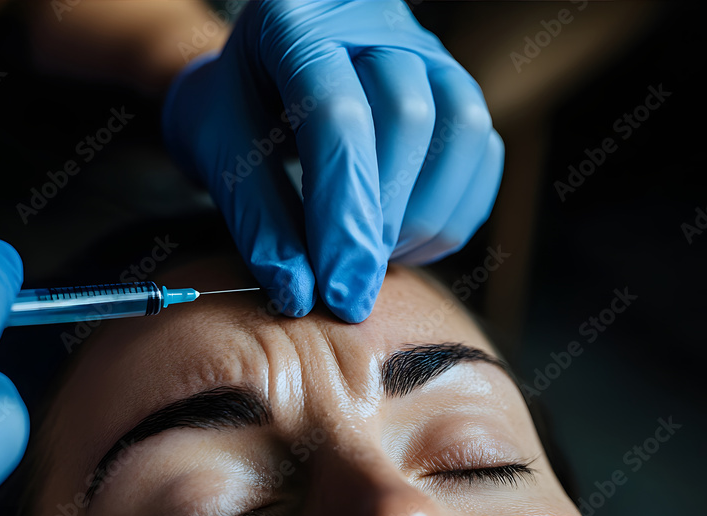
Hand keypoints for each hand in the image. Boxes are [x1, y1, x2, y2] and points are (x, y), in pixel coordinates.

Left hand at [162, 0, 503, 321]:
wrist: (261, 71)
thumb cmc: (235, 107)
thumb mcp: (222, 153)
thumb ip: (260, 221)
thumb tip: (301, 296)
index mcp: (298, 22)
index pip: (337, 118)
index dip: (343, 217)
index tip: (341, 293)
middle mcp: (374, 21)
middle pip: (410, 119)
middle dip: (384, 218)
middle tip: (351, 278)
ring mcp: (426, 50)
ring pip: (463, 131)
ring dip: (426, 216)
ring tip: (376, 257)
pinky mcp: (456, 85)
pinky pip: (484, 152)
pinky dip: (454, 211)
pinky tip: (406, 242)